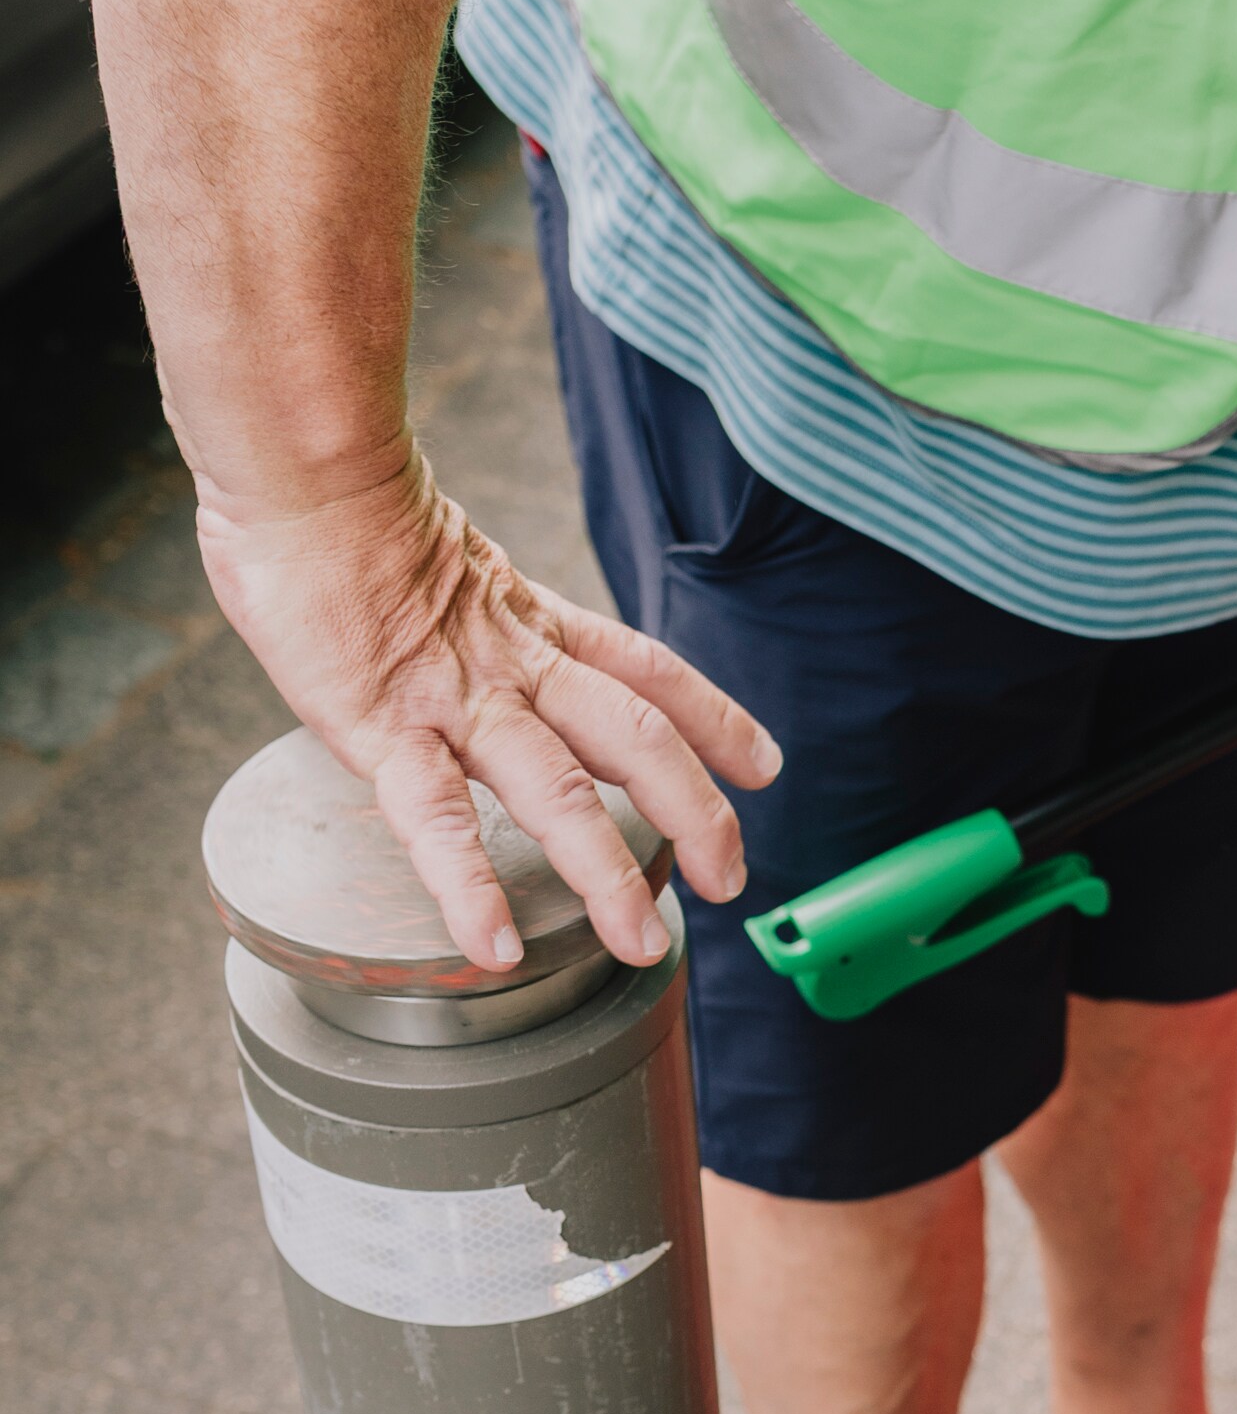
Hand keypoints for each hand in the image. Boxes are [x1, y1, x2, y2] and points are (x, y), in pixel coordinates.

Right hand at [199, 444, 779, 971]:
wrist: (296, 465)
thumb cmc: (339, 510)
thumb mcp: (438, 560)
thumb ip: (467, 612)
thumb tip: (457, 638)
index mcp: (529, 623)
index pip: (648, 672)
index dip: (715, 719)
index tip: (763, 766)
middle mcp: (513, 664)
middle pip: (635, 739)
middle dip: (695, 813)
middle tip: (729, 878)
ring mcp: (454, 699)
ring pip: (557, 790)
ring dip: (606, 874)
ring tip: (641, 942)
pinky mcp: (381, 726)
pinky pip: (437, 819)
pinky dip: (469, 886)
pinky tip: (495, 947)